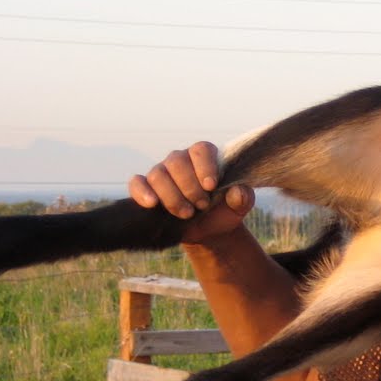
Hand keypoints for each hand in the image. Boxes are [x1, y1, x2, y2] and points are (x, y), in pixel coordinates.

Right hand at [129, 142, 253, 243]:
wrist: (209, 230)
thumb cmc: (225, 210)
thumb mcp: (240, 206)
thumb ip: (243, 197)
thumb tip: (237, 191)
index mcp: (205, 157)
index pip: (201, 150)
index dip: (205, 166)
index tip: (211, 185)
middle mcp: (181, 160)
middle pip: (177, 162)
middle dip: (190, 187)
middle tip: (202, 205)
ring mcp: (162, 173)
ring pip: (158, 175)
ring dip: (172, 196)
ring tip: (187, 213)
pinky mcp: (146, 188)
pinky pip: (137, 183)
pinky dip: (142, 192)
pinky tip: (152, 203)